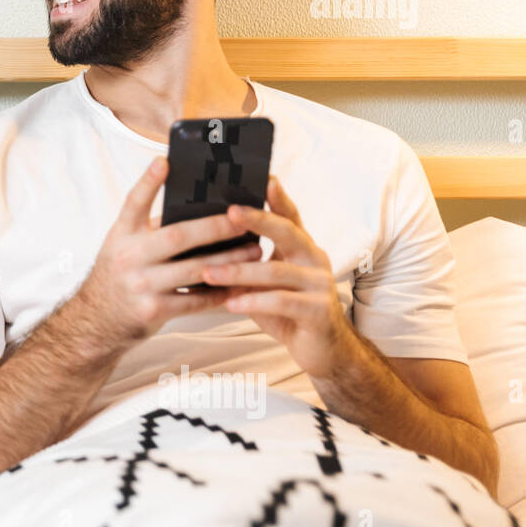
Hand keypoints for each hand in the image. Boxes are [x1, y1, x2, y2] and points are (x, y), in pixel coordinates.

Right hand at [76, 156, 263, 345]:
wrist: (97, 322)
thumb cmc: (120, 275)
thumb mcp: (124, 247)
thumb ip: (152, 230)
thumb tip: (200, 210)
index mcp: (121, 235)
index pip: (133, 202)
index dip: (148, 182)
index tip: (165, 161)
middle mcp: (128, 257)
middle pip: (178, 236)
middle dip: (216, 227)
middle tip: (244, 219)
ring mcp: (141, 285)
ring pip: (194, 270)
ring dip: (229, 260)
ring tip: (255, 251)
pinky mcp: (153, 311)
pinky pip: (195, 301)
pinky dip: (220, 293)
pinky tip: (240, 285)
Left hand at [198, 175, 353, 377]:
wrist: (322, 350)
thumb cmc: (285, 310)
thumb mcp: (264, 282)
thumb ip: (247, 261)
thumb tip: (202, 244)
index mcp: (301, 246)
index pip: (288, 215)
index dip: (277, 196)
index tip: (261, 176)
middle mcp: (314, 258)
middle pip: (287, 232)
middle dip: (258, 220)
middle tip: (230, 212)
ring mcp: (320, 284)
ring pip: (276, 271)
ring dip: (239, 271)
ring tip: (209, 272)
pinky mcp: (319, 311)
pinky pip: (282, 302)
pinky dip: (254, 302)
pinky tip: (231, 304)